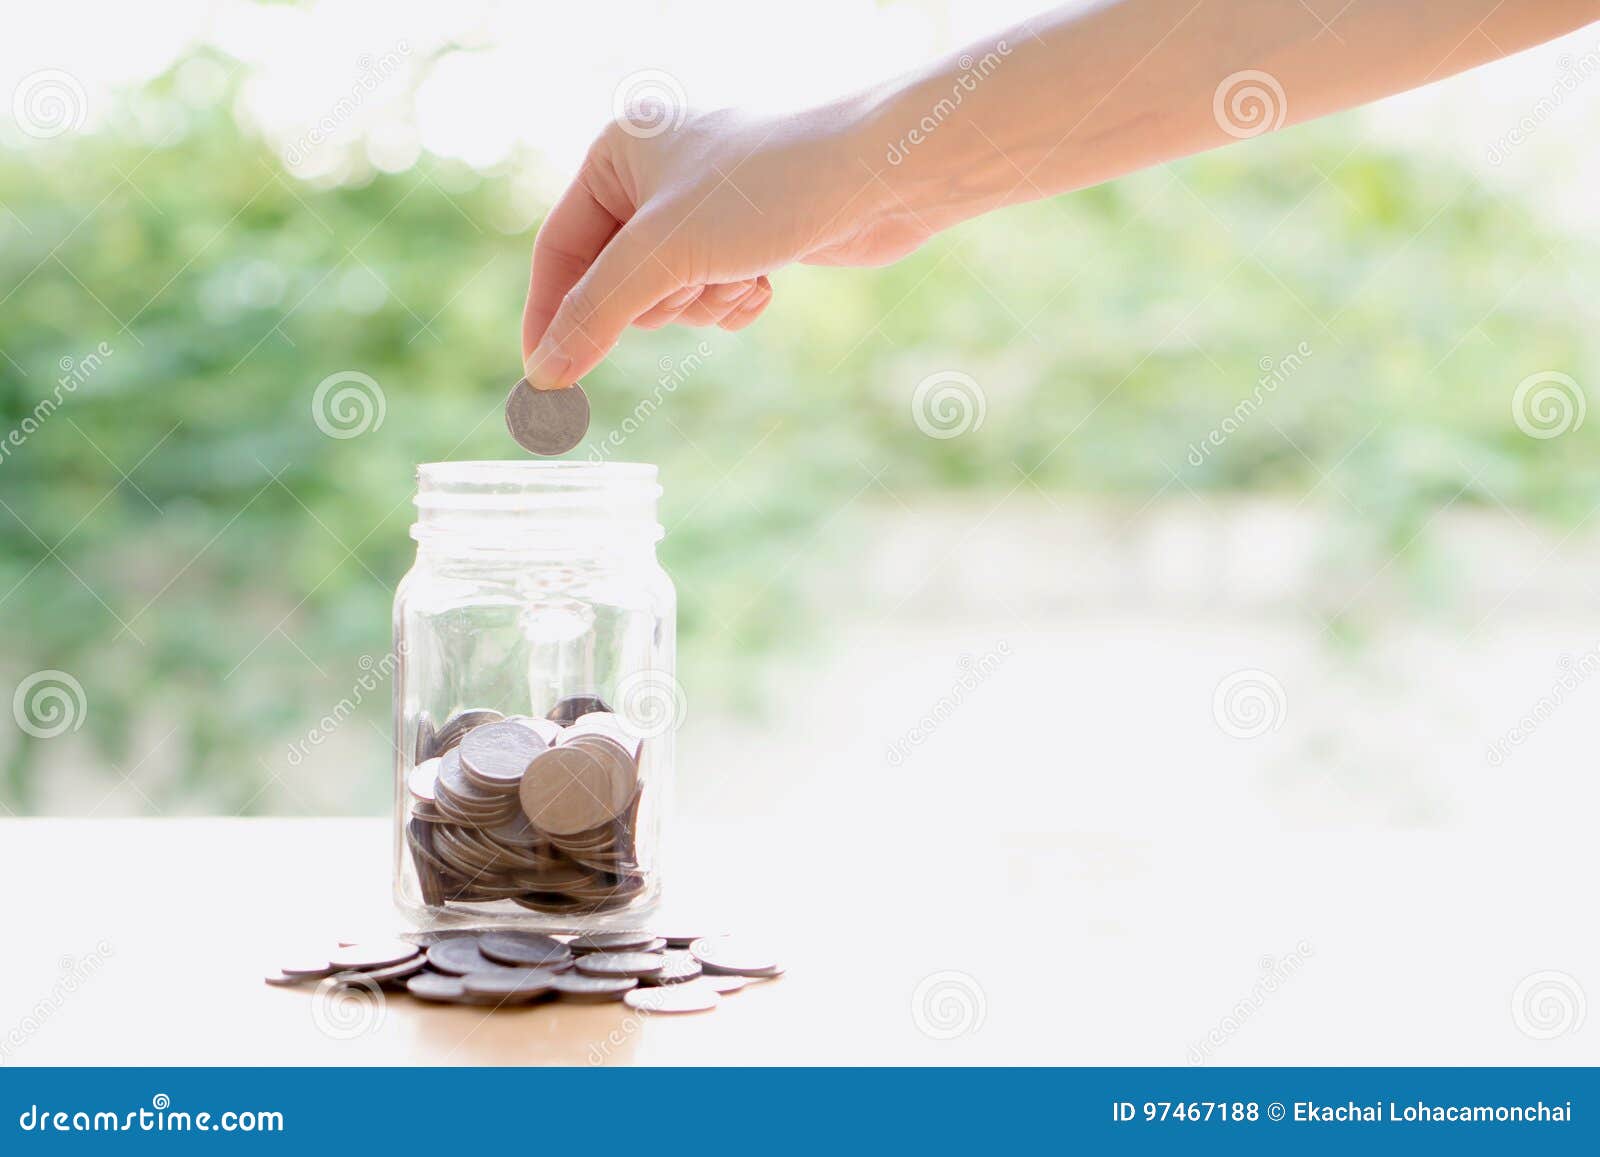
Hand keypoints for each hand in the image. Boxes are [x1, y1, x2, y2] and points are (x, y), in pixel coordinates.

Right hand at [520, 103, 928, 389]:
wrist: (882, 173)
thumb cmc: (768, 189)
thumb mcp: (664, 254)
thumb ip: (596, 315)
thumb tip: (544, 374)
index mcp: (617, 151)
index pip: (559, 248)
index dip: (551, 315)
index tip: (542, 378)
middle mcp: (655, 173)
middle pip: (615, 281)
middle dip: (660, 300)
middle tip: (695, 281)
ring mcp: (705, 206)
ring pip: (668, 295)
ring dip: (703, 302)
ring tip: (742, 272)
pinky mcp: (749, 235)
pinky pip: (712, 295)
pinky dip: (734, 300)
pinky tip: (766, 281)